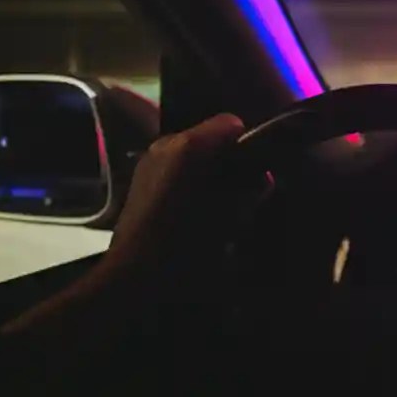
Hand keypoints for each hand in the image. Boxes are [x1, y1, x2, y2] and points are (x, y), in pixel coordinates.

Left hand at [106, 112, 251, 275]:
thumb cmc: (183, 245)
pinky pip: (175, 163)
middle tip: (240, 188)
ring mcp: (150, 158)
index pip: (229, 124)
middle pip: (209, 135)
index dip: (247, 144)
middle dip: (228, 157)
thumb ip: (248, 192)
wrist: (132, 273)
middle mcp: (166, 143)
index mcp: (188, 148)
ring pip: (192, 149)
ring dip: (208, 167)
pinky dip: (189, 174)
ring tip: (216, 199)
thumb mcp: (227, 219)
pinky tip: (192, 204)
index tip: (256, 171)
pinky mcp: (141, 175)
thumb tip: (263, 179)